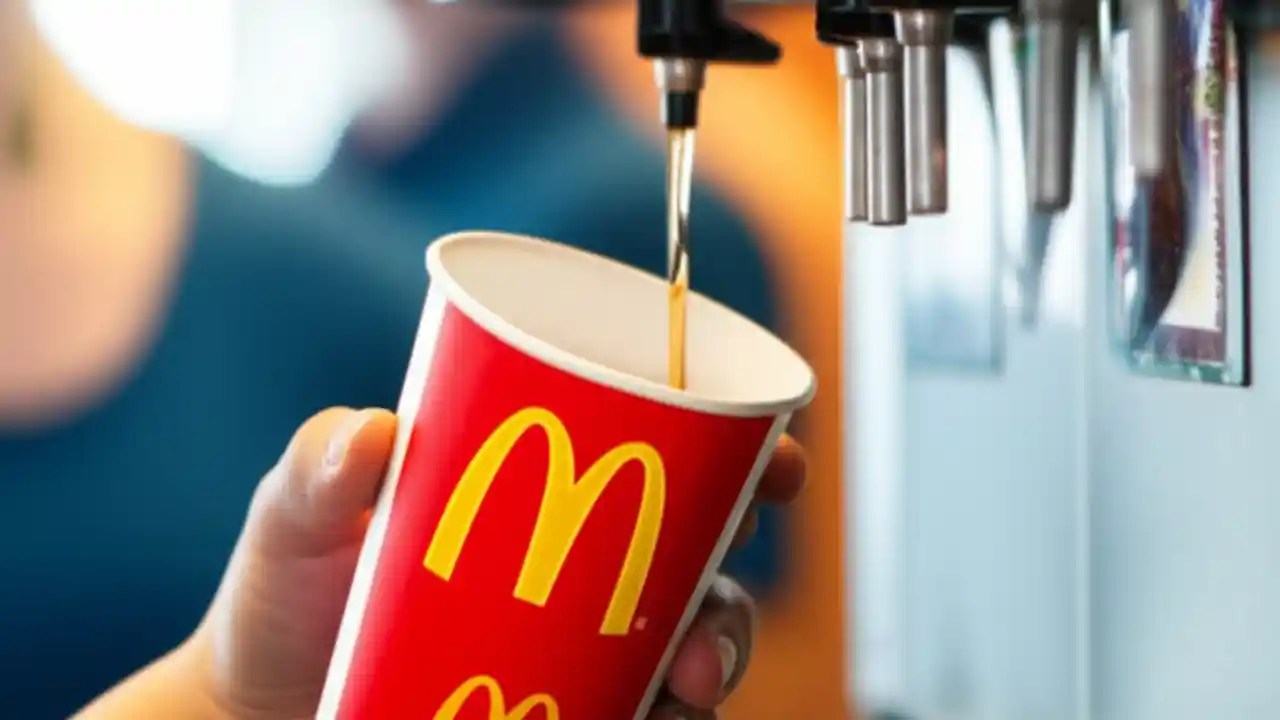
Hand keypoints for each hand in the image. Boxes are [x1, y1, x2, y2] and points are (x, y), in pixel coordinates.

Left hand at [82, 408, 805, 719]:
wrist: (260, 711)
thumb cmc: (288, 600)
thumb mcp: (295, 523)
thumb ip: (317, 470)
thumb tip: (375, 432)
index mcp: (546, 499)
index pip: (661, 458)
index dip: (737, 454)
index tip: (774, 458)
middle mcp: (583, 575)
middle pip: (704, 556)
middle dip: (738, 573)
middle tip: (712, 592)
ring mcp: (583, 653)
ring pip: (691, 648)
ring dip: (713, 661)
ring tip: (680, 685)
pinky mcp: (574, 716)